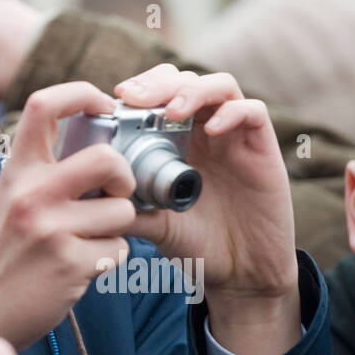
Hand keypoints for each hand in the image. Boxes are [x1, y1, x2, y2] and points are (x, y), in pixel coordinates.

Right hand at [0, 82, 138, 349]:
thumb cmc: (8, 249)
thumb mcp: (12, 196)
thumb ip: (45, 170)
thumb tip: (99, 144)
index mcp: (17, 170)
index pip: (44, 105)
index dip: (83, 93)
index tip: (105, 105)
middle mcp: (31, 193)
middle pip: (107, 158)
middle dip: (125, 176)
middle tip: (115, 192)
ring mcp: (51, 229)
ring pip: (122, 210)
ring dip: (117, 227)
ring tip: (88, 239)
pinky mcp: (70, 264)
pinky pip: (119, 249)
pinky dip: (110, 257)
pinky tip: (84, 264)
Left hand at [114, 64, 301, 354]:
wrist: (241, 274)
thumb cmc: (197, 243)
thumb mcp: (154, 223)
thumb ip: (129, 206)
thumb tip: (91, 192)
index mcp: (173, 138)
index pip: (155, 92)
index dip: (137, 87)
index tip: (113, 100)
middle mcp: (203, 129)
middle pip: (183, 79)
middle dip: (157, 82)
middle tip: (134, 97)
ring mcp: (233, 135)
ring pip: (219, 86)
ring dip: (192, 90)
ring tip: (171, 111)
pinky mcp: (262, 147)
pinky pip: (253, 112)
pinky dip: (233, 112)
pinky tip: (213, 130)